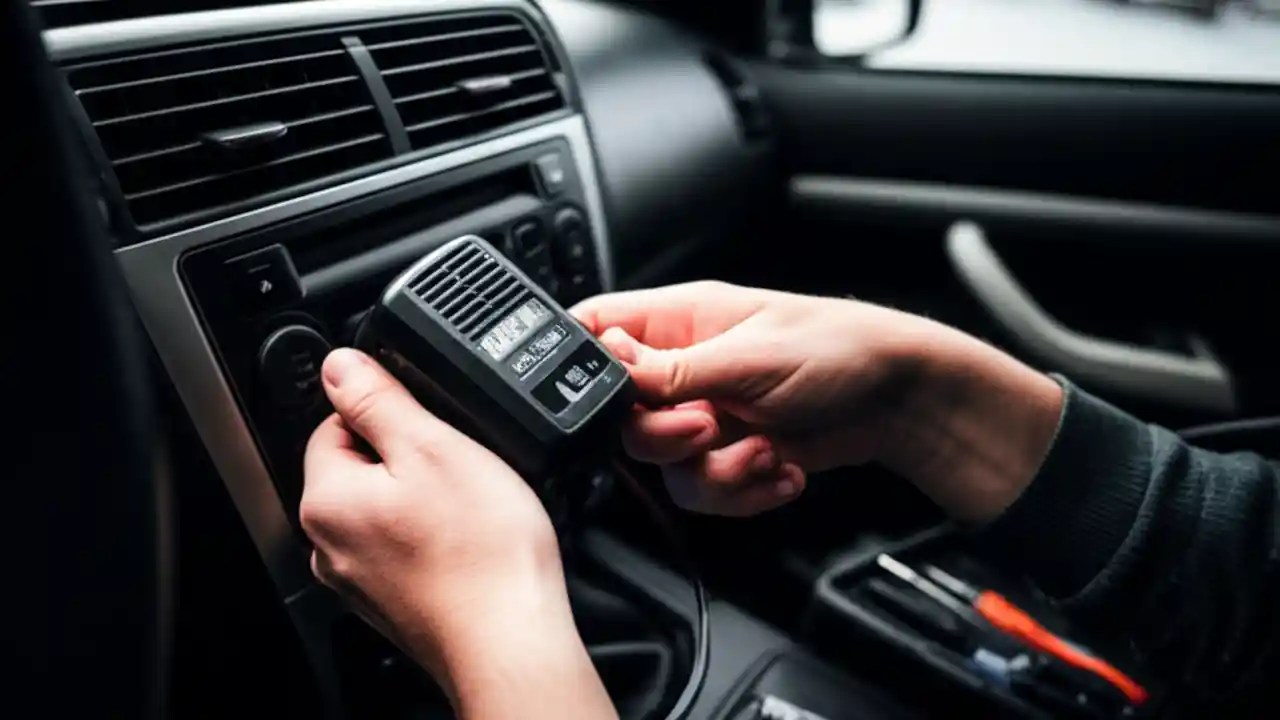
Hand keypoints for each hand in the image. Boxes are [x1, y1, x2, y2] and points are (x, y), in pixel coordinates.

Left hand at [301, 349, 614, 718]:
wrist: (512, 638)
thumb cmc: (480, 553)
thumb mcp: (433, 446)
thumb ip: (378, 399)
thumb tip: (339, 364)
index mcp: (326, 500)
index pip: (335, 423)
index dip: (390, 412)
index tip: (431, 424)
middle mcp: (329, 544)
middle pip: (361, 466)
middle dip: (408, 456)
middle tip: (459, 465)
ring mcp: (360, 578)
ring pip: (387, 506)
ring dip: (425, 495)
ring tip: (469, 506)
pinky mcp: (392, 600)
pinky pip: (405, 545)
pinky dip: (434, 535)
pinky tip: (468, 539)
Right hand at [574, 281, 1062, 521]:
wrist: (903, 403)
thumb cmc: (842, 349)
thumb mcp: (751, 356)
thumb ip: (674, 370)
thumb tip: (609, 365)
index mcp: (680, 320)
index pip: (598, 332)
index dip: (585, 367)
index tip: (612, 399)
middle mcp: (684, 368)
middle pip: (621, 416)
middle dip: (663, 437)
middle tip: (705, 429)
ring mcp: (706, 415)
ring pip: (662, 465)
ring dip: (713, 473)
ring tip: (761, 452)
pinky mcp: (731, 455)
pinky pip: (703, 491)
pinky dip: (741, 491)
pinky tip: (777, 468)